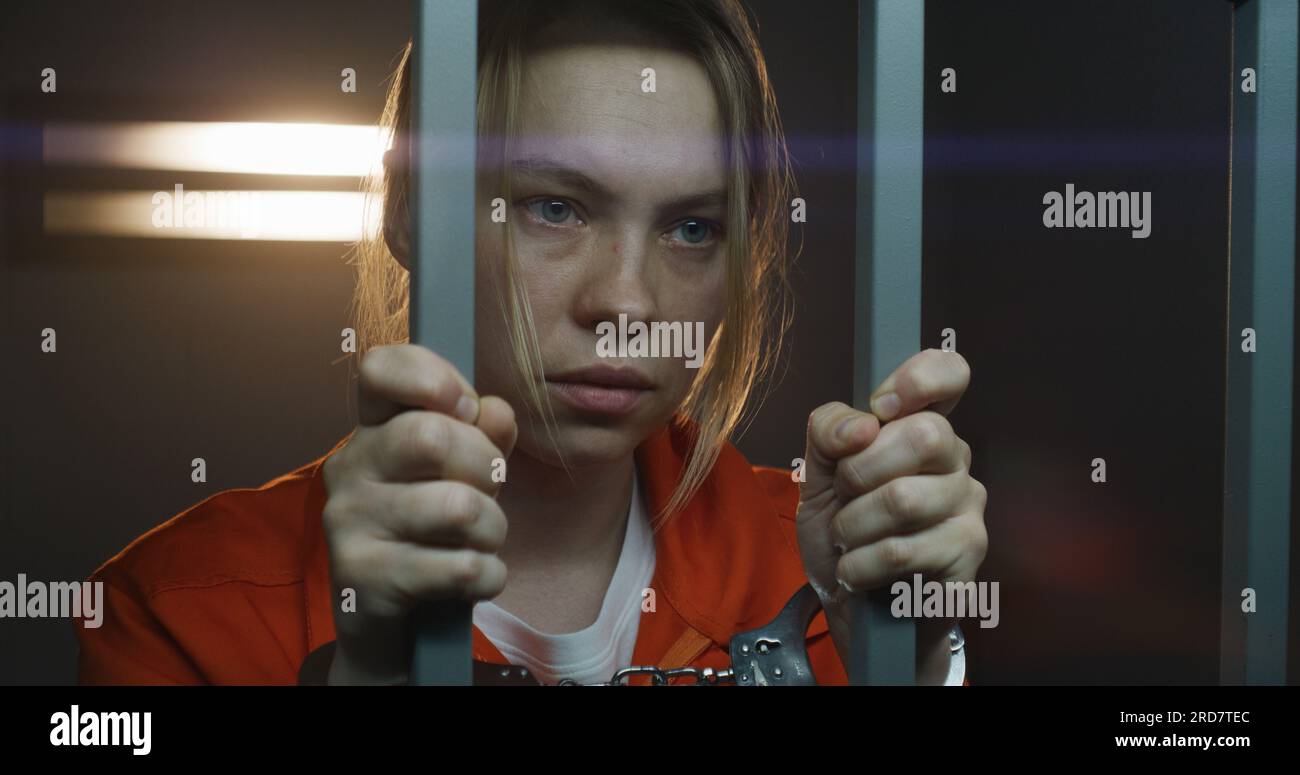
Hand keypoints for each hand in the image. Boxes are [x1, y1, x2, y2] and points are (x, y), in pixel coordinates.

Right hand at [320, 344, 517, 683]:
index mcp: (372, 428)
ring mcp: (349, 523)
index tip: (466, 408)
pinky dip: (489, 574)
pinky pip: (460, 567)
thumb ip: (485, 434)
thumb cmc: (434, 532)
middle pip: (433, 438)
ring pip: (456, 507)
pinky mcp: (364, 578)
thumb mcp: (465, 474)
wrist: (394, 624)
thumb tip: (496, 411)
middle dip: (487, 467)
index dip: (435, 379)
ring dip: (492, 528)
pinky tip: (475, 576)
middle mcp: (349, 467)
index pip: (381, 368)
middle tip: (489, 491)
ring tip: (481, 540)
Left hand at [795, 348, 986, 683]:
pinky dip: (860, 564)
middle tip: (844, 497)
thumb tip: (862, 425)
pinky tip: (858, 571)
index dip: (919, 378)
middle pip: (924, 434)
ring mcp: (968, 507)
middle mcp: (955, 459)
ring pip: (903, 498)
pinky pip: (901, 551)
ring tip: (847, 541)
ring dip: (852, 526)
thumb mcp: (815, 476)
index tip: (882, 407)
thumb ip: (826, 432)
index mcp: (921, 426)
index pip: (949, 373)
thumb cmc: (841, 533)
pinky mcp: (967, 556)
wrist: (850, 607)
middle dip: (859, 471)